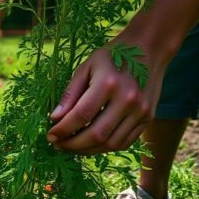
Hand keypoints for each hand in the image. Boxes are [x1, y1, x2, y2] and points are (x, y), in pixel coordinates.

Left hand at [47, 47, 163, 154]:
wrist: (148, 49)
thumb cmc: (111, 57)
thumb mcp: (85, 68)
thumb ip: (70, 94)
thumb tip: (55, 119)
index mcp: (108, 84)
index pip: (81, 115)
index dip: (63, 129)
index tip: (50, 136)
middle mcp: (128, 100)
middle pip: (97, 134)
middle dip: (73, 145)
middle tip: (58, 145)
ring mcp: (141, 111)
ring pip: (111, 143)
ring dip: (88, 150)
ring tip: (72, 147)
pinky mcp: (149, 118)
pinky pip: (125, 142)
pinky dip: (106, 147)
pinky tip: (91, 144)